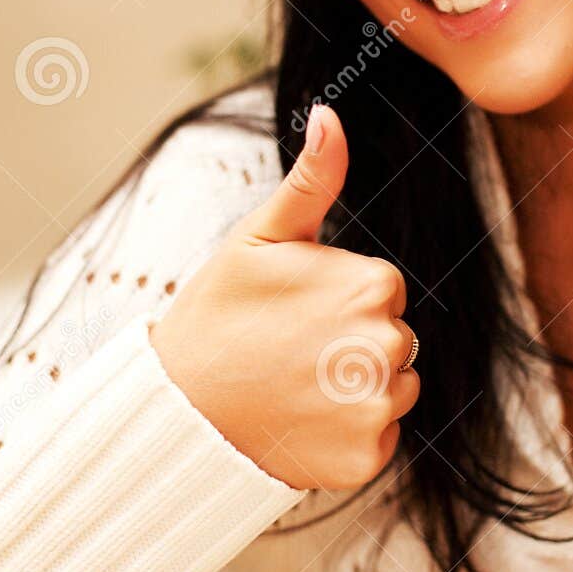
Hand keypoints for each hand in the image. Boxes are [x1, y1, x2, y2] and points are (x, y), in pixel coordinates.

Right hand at [150, 104, 419, 489]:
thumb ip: (313, 178)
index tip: (293, 312)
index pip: (384, 292)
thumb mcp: (261, 236)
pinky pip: (378, 436)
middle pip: (394, 340)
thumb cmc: (219, 313)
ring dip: (356, 389)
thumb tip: (330, 112)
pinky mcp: (368, 459)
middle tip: (289, 350)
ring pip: (393, 388)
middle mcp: (389, 348)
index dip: (337, 299)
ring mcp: (379, 408)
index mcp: (374, 286)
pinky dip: (347, 434)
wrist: (179, 409)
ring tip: (296, 386)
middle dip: (351, 342)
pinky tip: (303, 422)